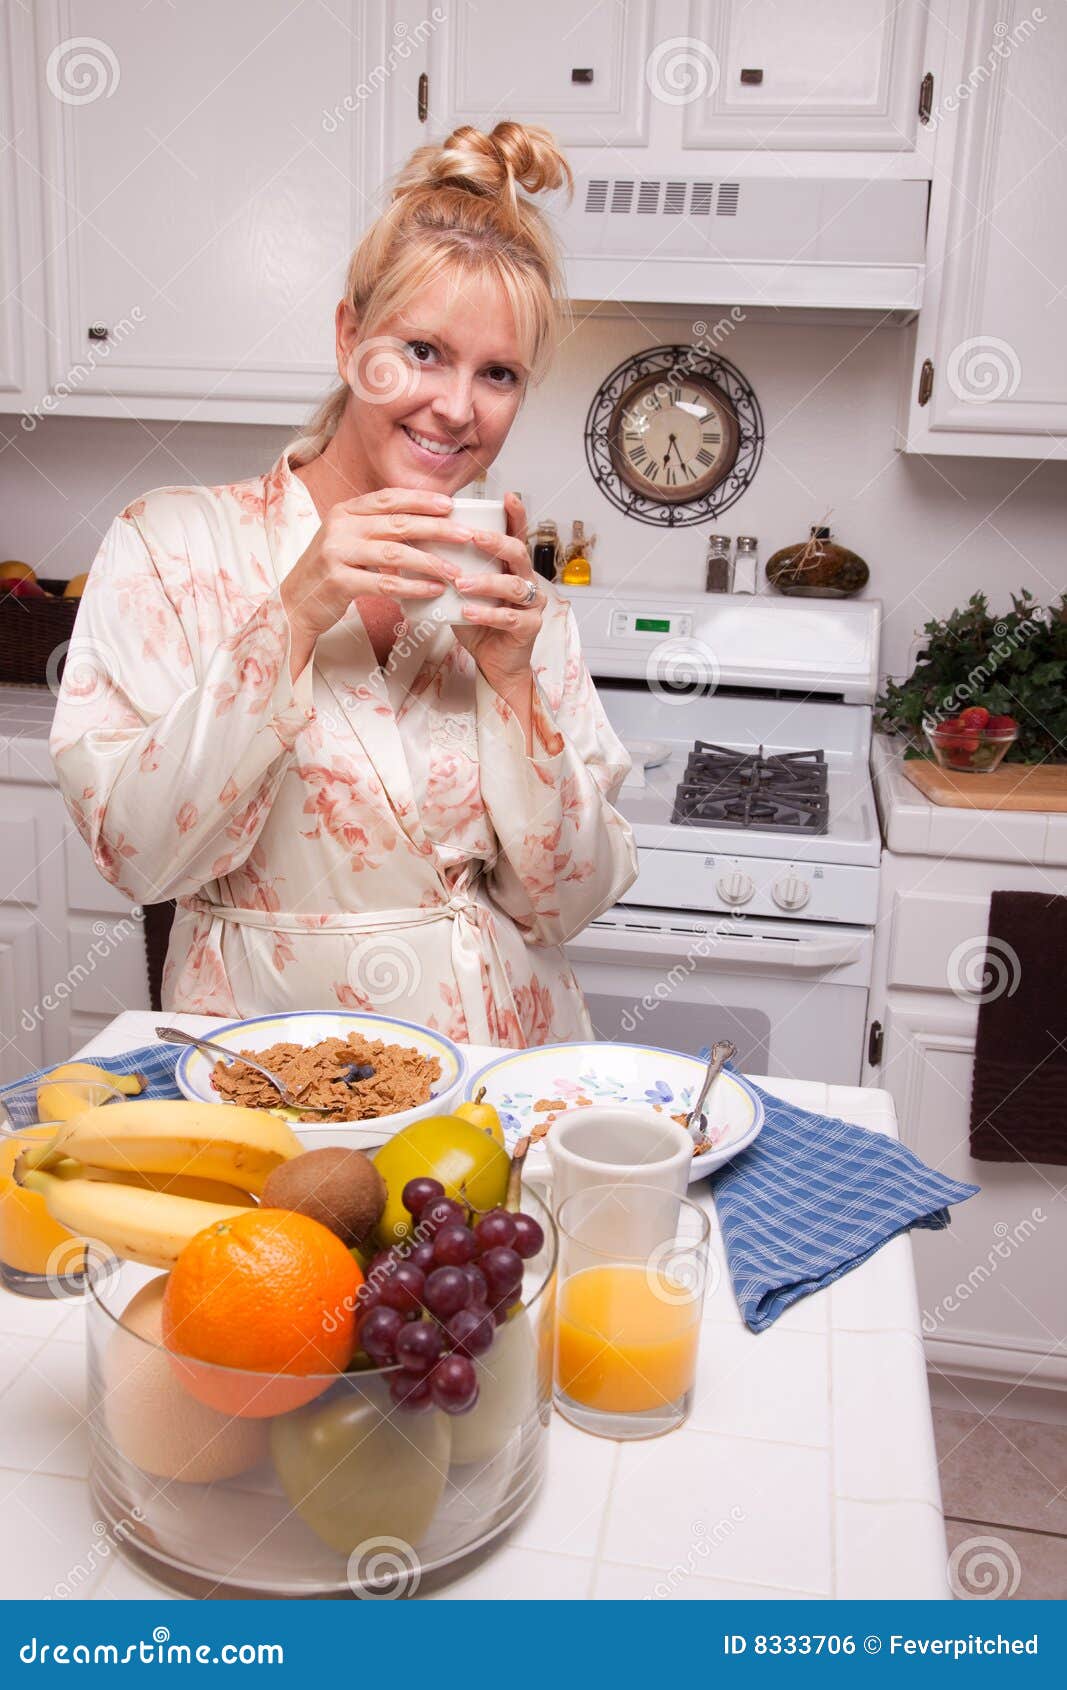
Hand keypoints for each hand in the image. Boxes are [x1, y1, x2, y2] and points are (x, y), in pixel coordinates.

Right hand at [280, 487, 473, 674]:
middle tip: (466, 535)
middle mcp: (340, 527)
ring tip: (455, 571)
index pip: (389, 498)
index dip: (422, 499)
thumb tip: (426, 525)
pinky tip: (433, 590)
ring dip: (430, 562)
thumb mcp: (349, 540)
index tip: (450, 504)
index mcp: (344, 511)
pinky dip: (413, 587)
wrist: (294, 603)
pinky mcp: (339, 582)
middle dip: (437, 528)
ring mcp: (337, 554)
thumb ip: (378, 529)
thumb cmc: (329, 572)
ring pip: (395, 553)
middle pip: (398, 523)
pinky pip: (385, 584)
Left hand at [450, 492, 544, 706]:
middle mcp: (526, 580)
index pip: (516, 535)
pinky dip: (487, 614)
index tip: (507, 496)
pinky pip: (509, 618)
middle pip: (518, 552)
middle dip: (495, 542)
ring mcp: (531, 604)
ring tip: (461, 583)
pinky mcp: (528, 628)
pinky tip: (468, 613)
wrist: (495, 662)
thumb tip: (409, 548)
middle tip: (472, 537)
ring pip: (514, 585)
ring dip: (486, 582)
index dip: (516, 515)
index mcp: (511, 567)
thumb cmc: (478, 622)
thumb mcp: (462, 592)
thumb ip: (449, 570)